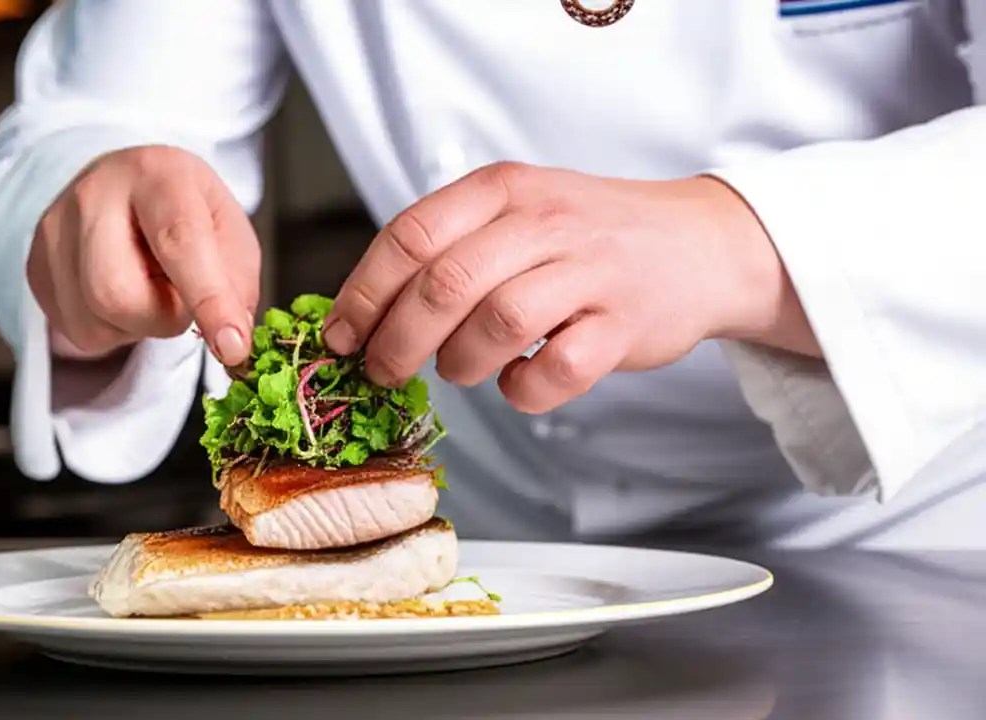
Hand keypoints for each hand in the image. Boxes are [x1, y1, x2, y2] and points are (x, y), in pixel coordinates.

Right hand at [28, 145, 258, 364]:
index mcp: (156, 173)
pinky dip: (113, 329)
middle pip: (117, 293)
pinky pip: (78, 331)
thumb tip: (230, 345)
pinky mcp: (35, 268)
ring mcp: (53, 231)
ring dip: (139, 325)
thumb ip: (235, 285)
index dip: (208, 299)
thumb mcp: (229, 232)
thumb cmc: (183, 212)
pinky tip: (123, 290)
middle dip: (164, 317)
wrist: (124, 189)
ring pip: (96, 322)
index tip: (232, 346)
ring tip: (147, 284)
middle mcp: (93, 194)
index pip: (180, 241)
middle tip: (180, 296)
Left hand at [323, 162, 813, 413]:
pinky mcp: (625, 324)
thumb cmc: (586, 237)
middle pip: (445, 284)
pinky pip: (558, 369)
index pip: (411, 236)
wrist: (697, 244)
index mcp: (502, 190)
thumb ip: (446, 249)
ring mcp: (589, 271)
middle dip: (397, 341)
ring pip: (498, 323)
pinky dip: (524, 390)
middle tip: (382, 372)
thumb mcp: (515, 213)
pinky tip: (518, 383)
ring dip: (460, 363)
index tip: (340, 337)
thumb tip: (361, 313)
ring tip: (459, 371)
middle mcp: (544, 221)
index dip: (364, 294)